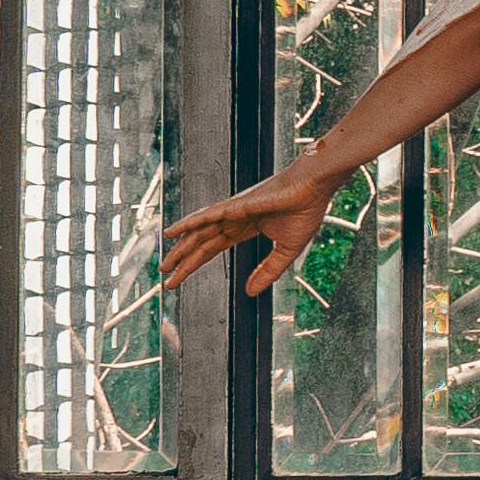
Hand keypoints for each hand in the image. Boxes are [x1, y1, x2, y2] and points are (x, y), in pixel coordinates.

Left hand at [160, 169, 332, 300]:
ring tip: (164, 262)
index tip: (181, 278)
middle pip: (202, 242)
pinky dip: (189, 222)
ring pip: (201, 231)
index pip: (214, 248)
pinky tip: (173, 231)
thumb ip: (267, 272)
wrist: (315, 187)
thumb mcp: (285, 252)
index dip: (196, 263)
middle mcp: (234, 218)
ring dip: (181, 247)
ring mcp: (233, 210)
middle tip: (166, 276)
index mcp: (245, 226)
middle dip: (184, 260)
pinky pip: (208, 215)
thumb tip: (249, 292)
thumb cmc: (305, 210)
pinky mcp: (237, 204)